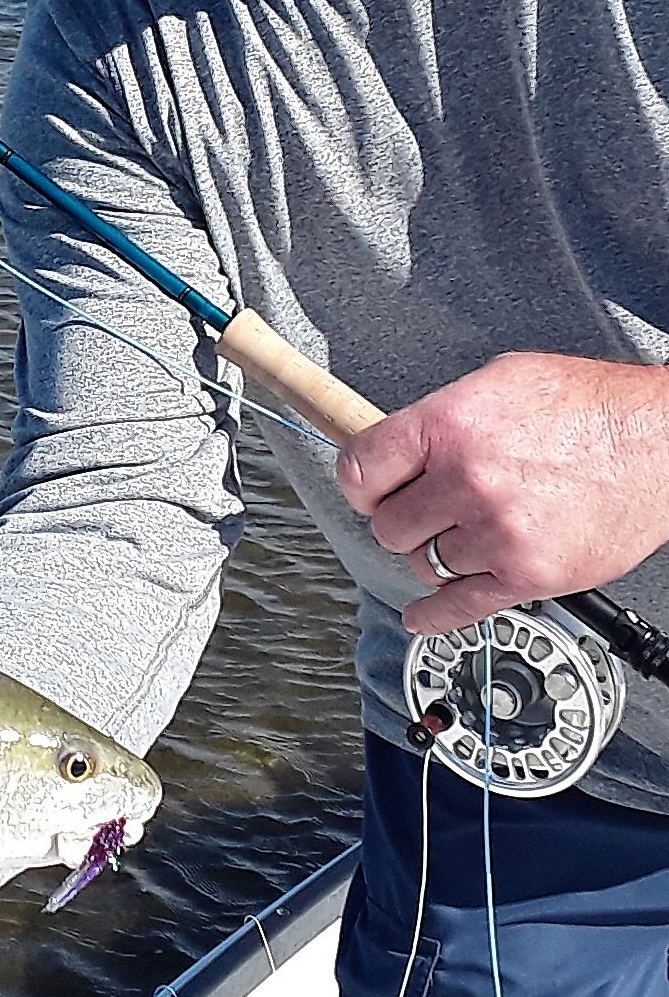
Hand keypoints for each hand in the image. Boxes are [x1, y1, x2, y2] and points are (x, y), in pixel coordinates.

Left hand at [336, 352, 668, 634]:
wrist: (661, 441)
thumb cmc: (587, 407)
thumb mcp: (498, 381)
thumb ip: (439, 417)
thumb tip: (393, 445)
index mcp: (449, 426)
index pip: (359, 468)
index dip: (361, 483)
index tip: (368, 491)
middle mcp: (467, 480)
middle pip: (388, 526)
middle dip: (403, 520)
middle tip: (427, 511)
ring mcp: (497, 532)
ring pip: (424, 564)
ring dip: (438, 554)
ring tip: (468, 534)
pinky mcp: (528, 573)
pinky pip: (459, 608)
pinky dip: (434, 615)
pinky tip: (423, 614)